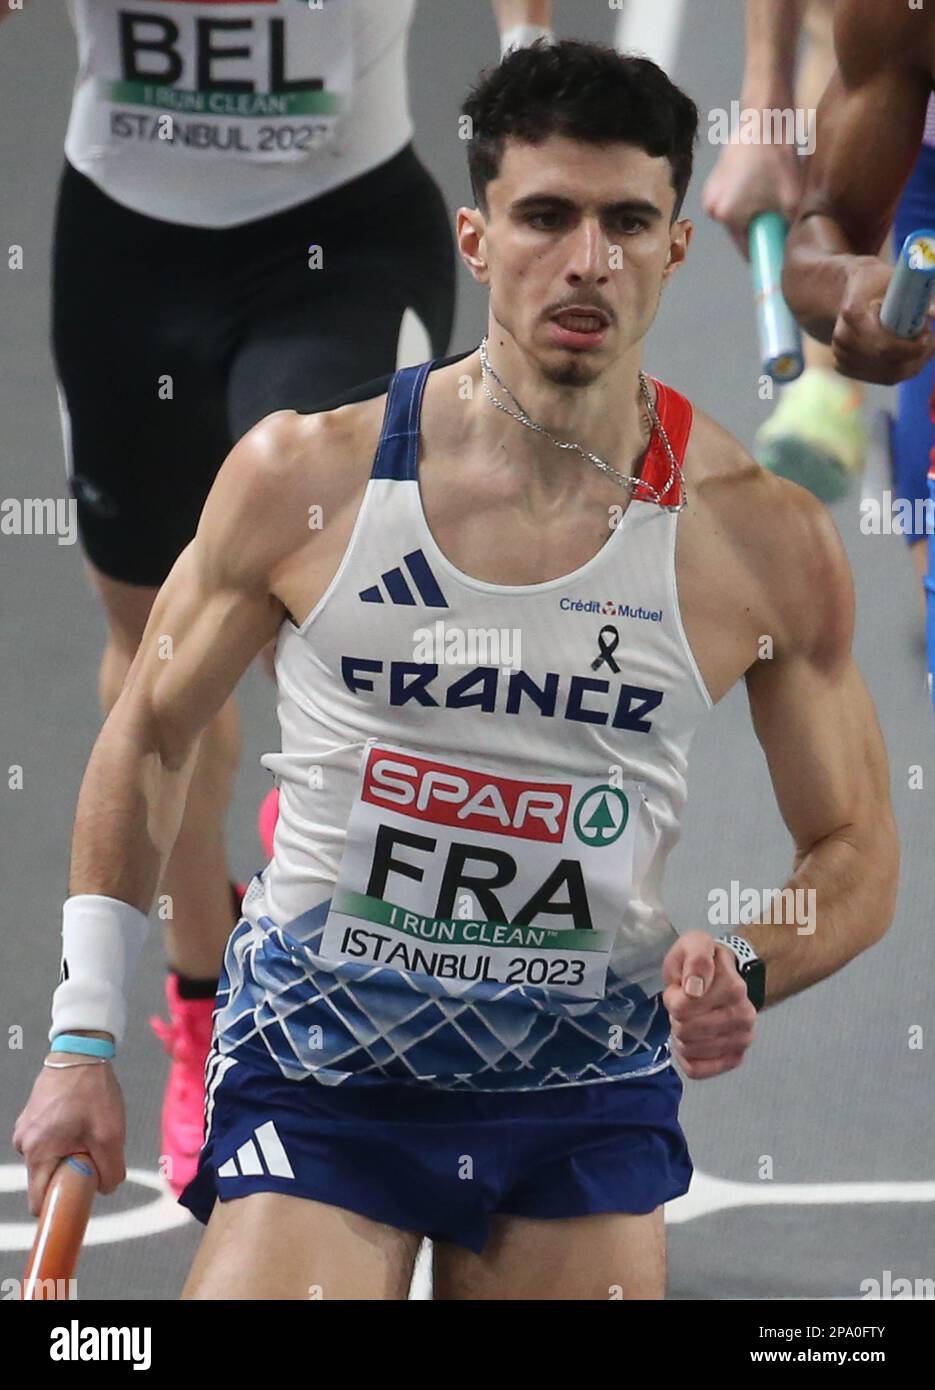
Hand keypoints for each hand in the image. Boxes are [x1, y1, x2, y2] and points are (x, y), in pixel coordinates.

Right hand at [13, 1057, 125, 1214]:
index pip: (39, 1201)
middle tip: (92, 1153)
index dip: (60, 1206)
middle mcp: (24, 1144)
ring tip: (88, 1130)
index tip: (80, 1197)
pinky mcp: (32, 1118)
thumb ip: (110, 1171)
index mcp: (37, 1153)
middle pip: (46, 1180)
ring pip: (49, 1160)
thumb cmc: (93, 1092)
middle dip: (70, 1174)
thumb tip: (104, 1189)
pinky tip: (81, 1120)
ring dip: (69, 1154)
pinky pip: (48, 1142)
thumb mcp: (111, 1135)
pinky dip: (65, 1139)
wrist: (81, 1052)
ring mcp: (25, 1130)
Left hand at [662, 931, 756, 1079]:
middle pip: (684, 1030)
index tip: (682, 987)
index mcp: (734, 986)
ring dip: (681, 1035)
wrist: (726, 977)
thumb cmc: (704, 962)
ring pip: (689, 1050)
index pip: (682, 1007)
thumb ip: (696, 958)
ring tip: (691, 1019)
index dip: (673, 997)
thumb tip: (695, 988)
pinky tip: (693, 1041)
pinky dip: (687, 1057)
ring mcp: (742, 1039)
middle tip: (685, 1004)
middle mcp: (744, 1015)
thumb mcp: (695, 944)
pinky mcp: (736, 1058)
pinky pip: (697, 1070)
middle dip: (676, 1016)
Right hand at [702, 140, 802, 257]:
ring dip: (752, 214)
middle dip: (759, 229)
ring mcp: (708, 194)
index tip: (780, 248)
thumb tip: (791, 251)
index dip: (765, 249)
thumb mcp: (792, 200)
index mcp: (725, 216)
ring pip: (736, 217)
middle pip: (741, 232)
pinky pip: (731, 202)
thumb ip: (788, 229)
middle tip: (780, 219)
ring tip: (771, 198)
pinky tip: (760, 186)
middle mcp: (711, 209)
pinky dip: (745, 200)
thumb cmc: (777, 158)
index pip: (748, 248)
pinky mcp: (712, 181)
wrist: (763, 119)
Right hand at [832, 256, 934, 383]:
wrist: (843, 293)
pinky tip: (904, 351)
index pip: (886, 346)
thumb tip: (934, 314)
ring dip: (913, 362)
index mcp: (853, 314)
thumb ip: (918, 296)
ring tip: (917, 342)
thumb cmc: (874, 282)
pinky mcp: (844, 368)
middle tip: (928, 338)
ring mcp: (841, 357)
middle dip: (917, 355)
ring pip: (890, 375)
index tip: (927, 332)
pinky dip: (901, 368)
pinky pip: (883, 377)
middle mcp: (842, 340)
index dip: (913, 346)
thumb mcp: (896, 279)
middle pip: (891, 364)